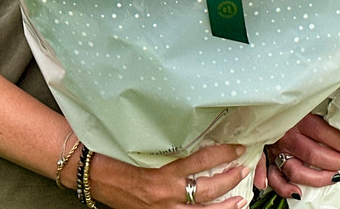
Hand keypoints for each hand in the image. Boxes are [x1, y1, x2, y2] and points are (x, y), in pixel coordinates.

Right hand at [91, 142, 249, 208]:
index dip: (224, 154)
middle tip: (243, 171)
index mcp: (164, 171)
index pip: (202, 160)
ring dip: (223, 207)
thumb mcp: (148, 147)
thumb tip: (200, 137)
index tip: (238, 148)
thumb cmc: (120, 156)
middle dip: (228, 181)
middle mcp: (166, 193)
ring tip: (240, 200)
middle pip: (206, 190)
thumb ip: (173, 147)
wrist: (96, 176)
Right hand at [265, 114, 339, 197]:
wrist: (262, 106)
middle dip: (334, 161)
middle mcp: (287, 136)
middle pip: (312, 154)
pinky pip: (274, 178)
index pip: (322, 132)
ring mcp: (276, 150)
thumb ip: (319, 114)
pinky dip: (284, 189)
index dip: (339, 142)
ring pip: (296, 171)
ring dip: (317, 178)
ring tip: (334, 177)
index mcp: (298, 119)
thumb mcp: (304, 104)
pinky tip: (297, 193)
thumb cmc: (288, 107)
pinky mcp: (267, 159)